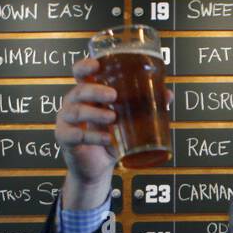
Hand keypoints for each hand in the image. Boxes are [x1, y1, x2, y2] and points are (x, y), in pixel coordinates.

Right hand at [56, 57, 171, 208]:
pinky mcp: (65, 138)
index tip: (96, 65)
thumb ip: (144, 106)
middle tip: (113, 95)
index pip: (80, 73)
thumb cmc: (110, 138)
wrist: (98, 167)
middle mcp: (74, 103)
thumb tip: (168, 95)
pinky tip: (107, 139)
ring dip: (95, 114)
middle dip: (95, 91)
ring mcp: (66, 120)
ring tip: (113, 117)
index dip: (85, 66)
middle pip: (79, 90)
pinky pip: (75, 135)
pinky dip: (93, 137)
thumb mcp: (127, 121)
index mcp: (87, 93)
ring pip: (76, 112)